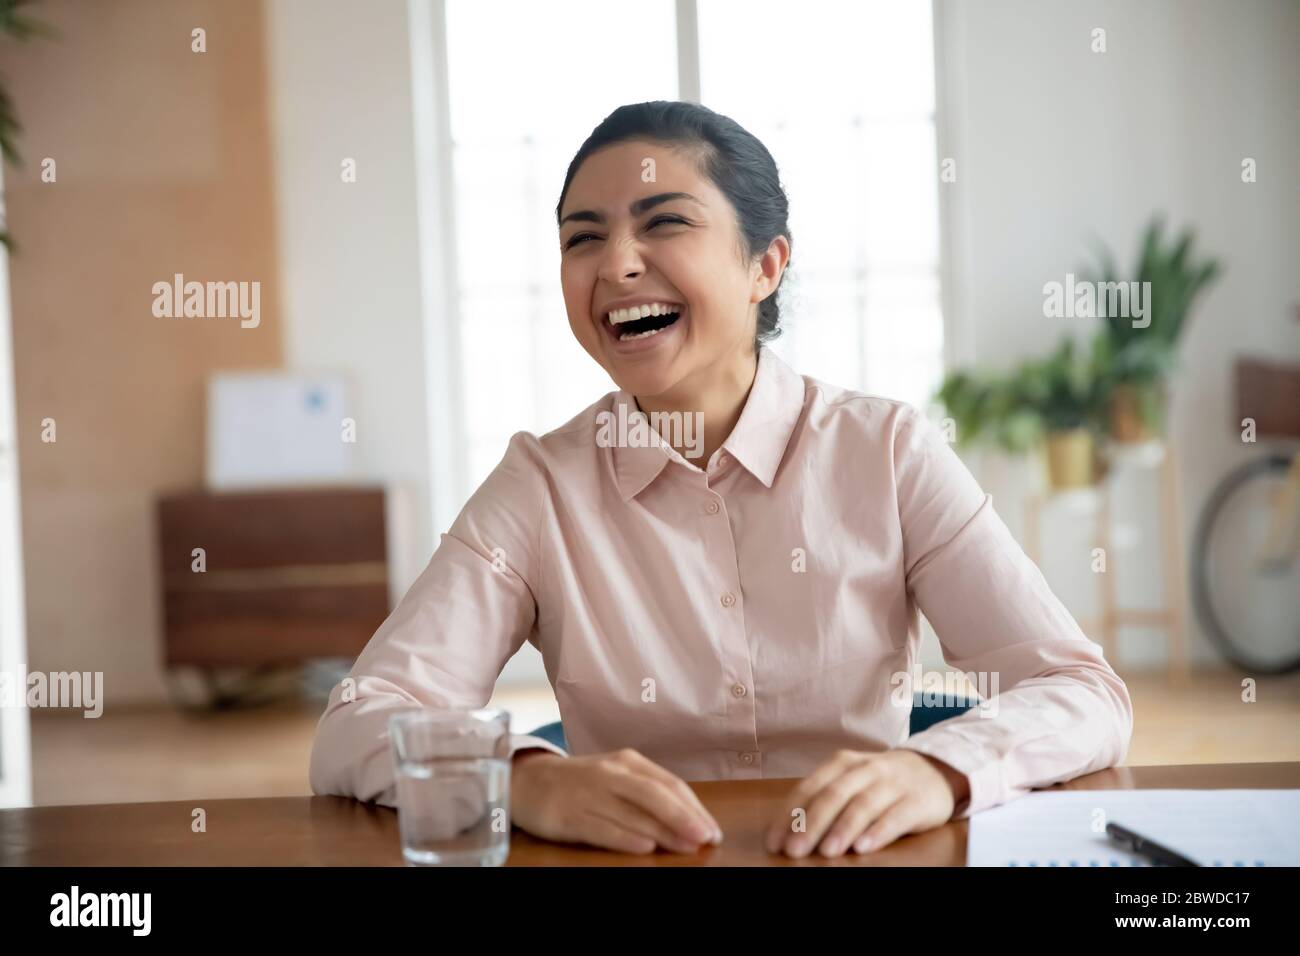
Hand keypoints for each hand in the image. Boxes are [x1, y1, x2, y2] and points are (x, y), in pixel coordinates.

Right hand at [512, 748, 723, 854]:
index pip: (668, 784)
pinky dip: (624, 837)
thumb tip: (690, 822)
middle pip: (653, 794)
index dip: (693, 808)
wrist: (526, 781)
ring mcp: (588, 793)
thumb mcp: (616, 780)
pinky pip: (600, 827)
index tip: (713, 831)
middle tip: (707, 838)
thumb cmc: (581, 785)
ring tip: (686, 847)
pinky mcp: (567, 814)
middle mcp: (610, 773)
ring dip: (662, 831)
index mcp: (628, 762)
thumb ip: (647, 796)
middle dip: (684, 817)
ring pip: (631, 811)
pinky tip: (644, 848)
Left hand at [764, 749, 968, 857]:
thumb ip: (824, 799)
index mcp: (843, 763)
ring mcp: (893, 783)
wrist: (934, 770)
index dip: (790, 814)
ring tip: (827, 852)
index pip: (810, 788)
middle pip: (834, 795)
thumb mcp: (851, 781)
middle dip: (811, 824)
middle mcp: (866, 769)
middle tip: (794, 850)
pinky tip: (864, 847)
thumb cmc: (881, 782)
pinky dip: (878, 831)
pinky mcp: (917, 801)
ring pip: (864, 804)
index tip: (775, 841)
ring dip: (843, 829)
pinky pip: (896, 816)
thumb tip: (789, 831)